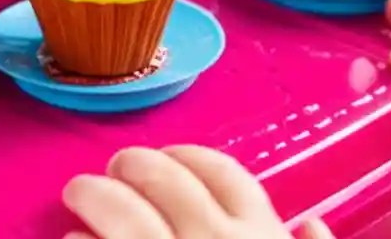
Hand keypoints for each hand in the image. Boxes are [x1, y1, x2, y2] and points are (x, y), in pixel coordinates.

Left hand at [63, 146, 333, 238]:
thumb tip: (311, 223)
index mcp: (262, 236)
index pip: (223, 173)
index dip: (191, 158)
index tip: (173, 158)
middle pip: (164, 182)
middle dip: (135, 166)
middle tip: (117, 165)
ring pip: (122, 214)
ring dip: (95, 196)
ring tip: (78, 191)